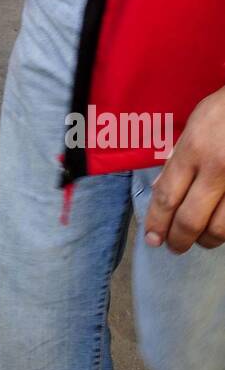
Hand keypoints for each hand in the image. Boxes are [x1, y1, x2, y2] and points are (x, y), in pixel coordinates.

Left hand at [144, 87, 224, 252]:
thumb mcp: (195, 122)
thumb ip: (177, 157)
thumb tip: (158, 189)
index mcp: (194, 149)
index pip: (167, 196)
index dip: (156, 222)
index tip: (152, 238)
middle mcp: (217, 169)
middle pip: (190, 220)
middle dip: (177, 240)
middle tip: (173, 247)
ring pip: (219, 230)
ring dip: (206, 240)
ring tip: (200, 239)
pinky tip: (221, 226)